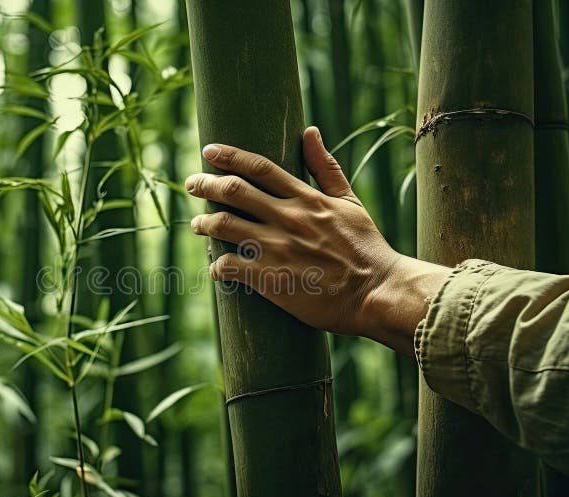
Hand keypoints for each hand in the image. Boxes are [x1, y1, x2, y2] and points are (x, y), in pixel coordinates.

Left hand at [185, 126, 449, 353]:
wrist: (377, 293)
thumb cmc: (366, 248)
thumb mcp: (350, 202)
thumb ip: (326, 168)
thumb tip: (310, 131)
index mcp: (306, 198)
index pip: (259, 168)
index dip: (229, 156)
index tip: (208, 151)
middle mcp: (288, 218)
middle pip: (234, 192)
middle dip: (206, 184)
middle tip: (191, 183)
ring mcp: (277, 248)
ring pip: (224, 226)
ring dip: (204, 223)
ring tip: (198, 225)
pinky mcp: (271, 279)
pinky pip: (229, 266)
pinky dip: (216, 266)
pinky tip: (215, 268)